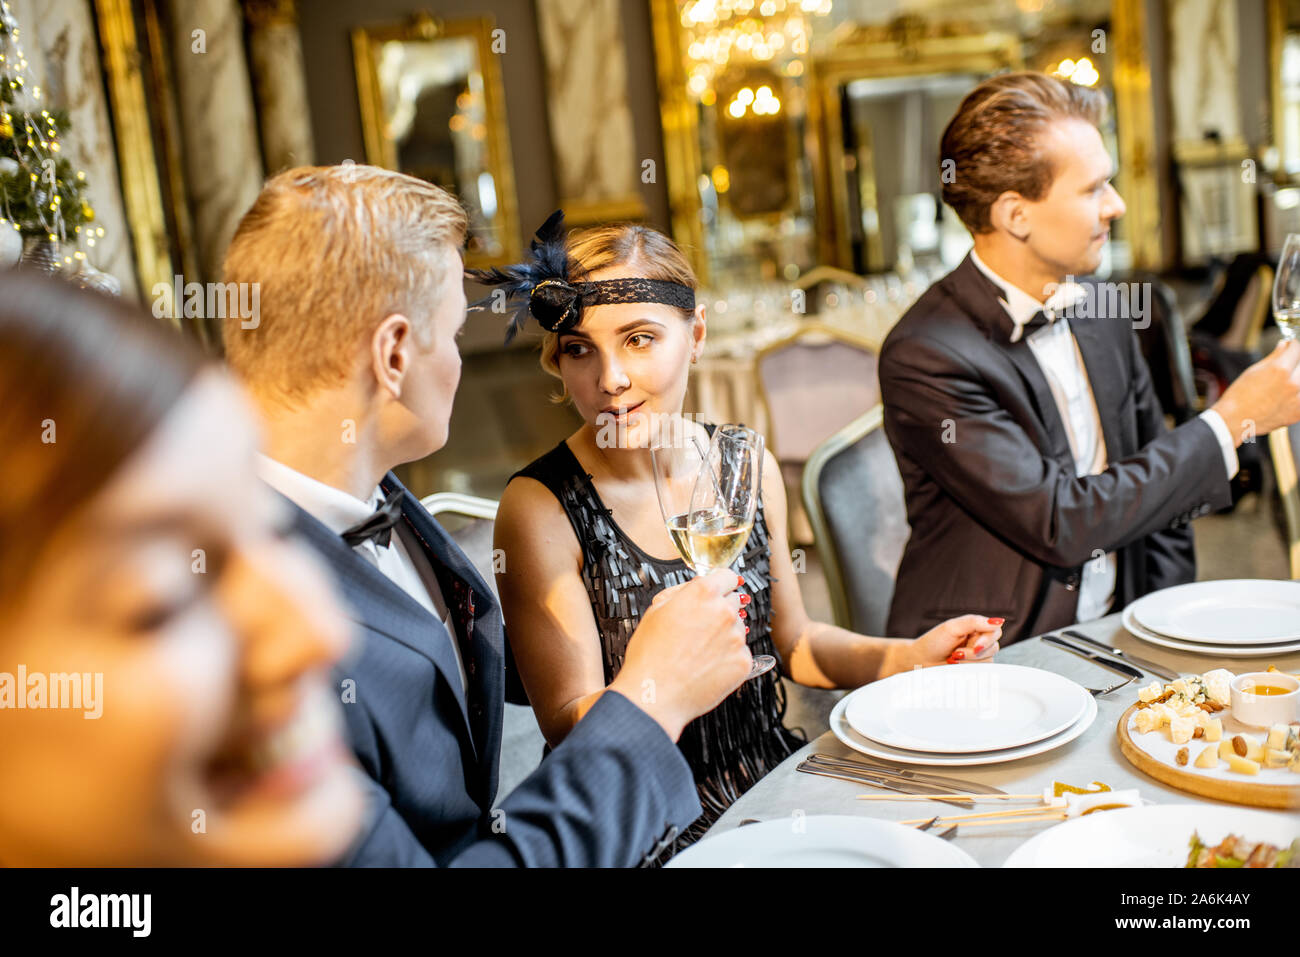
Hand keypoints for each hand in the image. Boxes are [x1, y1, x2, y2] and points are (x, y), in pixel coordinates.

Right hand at [609, 568, 751, 740]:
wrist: (654, 695)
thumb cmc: (650, 655)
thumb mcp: (656, 610)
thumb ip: (683, 591)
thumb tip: (699, 585)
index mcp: (703, 593)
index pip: (727, 576)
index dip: (721, 584)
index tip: (720, 591)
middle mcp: (724, 611)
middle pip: (733, 602)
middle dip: (720, 612)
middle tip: (699, 631)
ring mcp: (737, 638)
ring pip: (737, 629)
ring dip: (724, 636)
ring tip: (698, 653)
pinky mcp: (743, 662)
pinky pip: (740, 653)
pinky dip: (727, 659)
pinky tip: (706, 667)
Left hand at [880, 615, 1001, 677]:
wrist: (920, 661)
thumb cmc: (934, 642)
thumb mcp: (952, 627)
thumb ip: (974, 622)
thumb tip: (999, 621)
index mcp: (976, 628)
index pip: (995, 631)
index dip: (987, 640)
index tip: (974, 646)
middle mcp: (980, 642)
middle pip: (994, 648)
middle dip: (973, 653)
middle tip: (955, 653)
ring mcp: (978, 658)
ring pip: (988, 662)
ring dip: (969, 662)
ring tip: (952, 659)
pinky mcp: (975, 671)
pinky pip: (983, 673)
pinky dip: (969, 671)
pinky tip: (956, 668)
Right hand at [1210, 340, 1299, 443]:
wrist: (1234, 421)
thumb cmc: (1238, 397)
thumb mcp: (1253, 371)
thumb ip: (1274, 357)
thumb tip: (1284, 346)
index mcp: (1280, 369)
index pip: (1297, 348)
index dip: (1292, 346)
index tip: (1290, 347)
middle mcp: (1293, 383)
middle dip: (1294, 363)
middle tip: (1283, 368)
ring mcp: (1298, 399)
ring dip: (1295, 379)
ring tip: (1279, 386)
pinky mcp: (1299, 412)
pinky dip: (1295, 396)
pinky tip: (1282, 398)